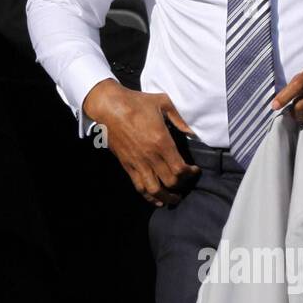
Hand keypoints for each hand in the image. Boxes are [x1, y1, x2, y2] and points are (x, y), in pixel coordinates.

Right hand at [82, 77, 200, 206]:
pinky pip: (139, 187)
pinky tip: (157, 200)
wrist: (109, 107)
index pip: (180, 168)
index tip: (194, 170)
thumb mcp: (163, 102)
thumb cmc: (136, 102)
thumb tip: (192, 132)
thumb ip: (180, 118)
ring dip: (167, 198)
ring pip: (155, 190)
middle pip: (170, 181)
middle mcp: (150, 156)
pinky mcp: (127, 165)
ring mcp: (138, 162)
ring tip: (174, 199)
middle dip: (182, 185)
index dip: (190, 173)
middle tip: (186, 182)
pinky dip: (149, 197)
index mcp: (161, 141)